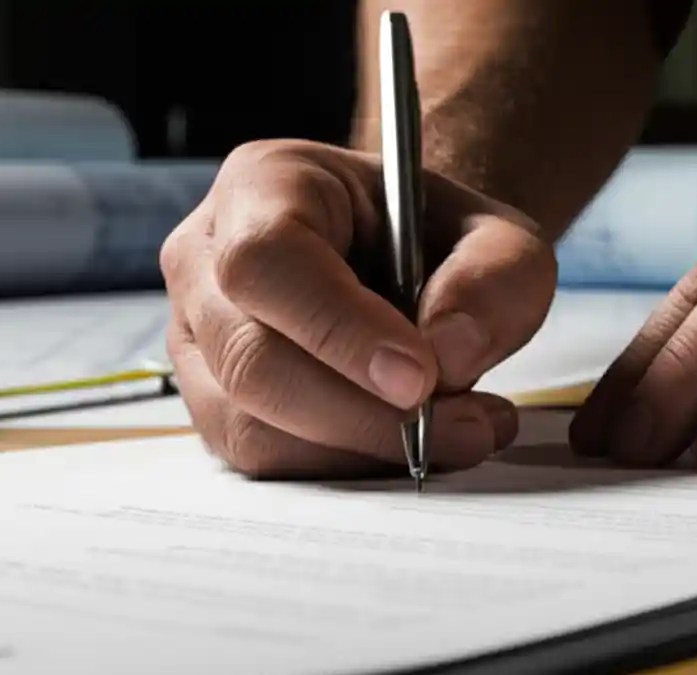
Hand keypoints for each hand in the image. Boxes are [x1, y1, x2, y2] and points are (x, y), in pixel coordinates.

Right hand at [162, 140, 554, 475]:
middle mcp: (207, 259)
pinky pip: (263, 460)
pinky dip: (345, 467)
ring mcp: (197, 338)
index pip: (267, 261)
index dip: (337, 328)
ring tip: (460, 431)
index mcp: (264, 185)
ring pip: (250, 424)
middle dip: (363, 413)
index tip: (420, 376)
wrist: (410, 260)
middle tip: (463, 424)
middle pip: (251, 359)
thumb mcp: (499, 236)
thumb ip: (493, 280)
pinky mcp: (213, 404)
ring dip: (362, 450)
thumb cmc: (437, 238)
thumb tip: (449, 354)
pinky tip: (414, 444)